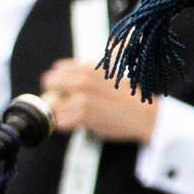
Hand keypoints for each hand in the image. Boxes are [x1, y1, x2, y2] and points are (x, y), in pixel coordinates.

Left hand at [36, 57, 157, 144]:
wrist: (144, 116)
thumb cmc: (127, 99)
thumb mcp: (108, 76)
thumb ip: (86, 74)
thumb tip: (63, 72)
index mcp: (88, 68)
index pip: (57, 69)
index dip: (58, 82)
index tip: (64, 91)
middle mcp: (82, 79)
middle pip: (49, 83)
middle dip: (54, 94)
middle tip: (65, 105)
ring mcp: (82, 97)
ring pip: (53, 105)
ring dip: (61, 112)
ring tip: (76, 117)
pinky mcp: (83, 115)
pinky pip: (60, 122)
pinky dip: (65, 125)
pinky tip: (78, 124)